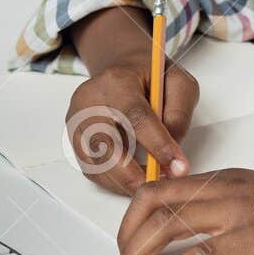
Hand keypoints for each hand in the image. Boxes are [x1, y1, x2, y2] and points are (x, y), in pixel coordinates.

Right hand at [65, 53, 199, 193]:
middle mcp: (90, 100)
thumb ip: (179, 113)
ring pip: (96, 163)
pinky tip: (134, 179)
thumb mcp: (178, 82)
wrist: (121, 67)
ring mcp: (77, 121)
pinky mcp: (74, 138)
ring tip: (151, 183)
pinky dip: (115, 181)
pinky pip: (92, 170)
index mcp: (117, 81)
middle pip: (104, 145)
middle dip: (133, 174)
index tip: (179, 167)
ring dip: (125, 182)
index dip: (158, 145)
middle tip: (158, 187)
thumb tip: (172, 152)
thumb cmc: (150, 76)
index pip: (136, 116)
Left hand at [109, 168, 253, 254]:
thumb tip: (193, 236)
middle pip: (153, 204)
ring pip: (166, 226)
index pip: (159, 189)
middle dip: (125, 237)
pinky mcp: (250, 237)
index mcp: (223, 179)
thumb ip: (227, 210)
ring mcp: (236, 211)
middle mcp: (223, 189)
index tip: (123, 244)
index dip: (132, 217)